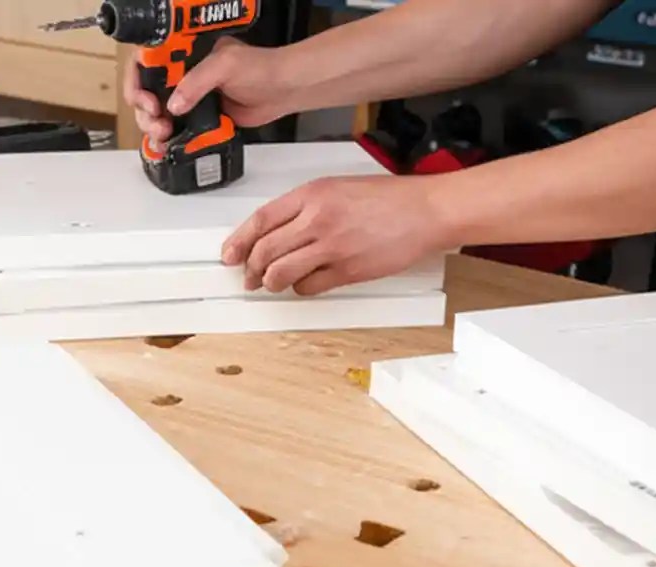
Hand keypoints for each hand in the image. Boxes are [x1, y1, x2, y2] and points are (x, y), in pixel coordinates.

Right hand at [123, 38, 295, 151]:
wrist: (283, 90)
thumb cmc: (261, 67)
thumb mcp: (225, 65)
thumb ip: (197, 81)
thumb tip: (174, 103)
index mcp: (184, 54)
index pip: (146, 63)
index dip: (138, 83)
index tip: (147, 100)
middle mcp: (182, 74)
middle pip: (146, 93)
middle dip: (145, 110)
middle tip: (157, 121)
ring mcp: (189, 97)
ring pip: (157, 114)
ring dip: (153, 127)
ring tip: (163, 134)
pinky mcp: (198, 117)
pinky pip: (175, 129)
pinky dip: (167, 139)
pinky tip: (166, 144)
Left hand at [221, 175, 453, 294]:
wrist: (426, 211)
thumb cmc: (388, 199)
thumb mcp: (337, 188)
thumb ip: (304, 207)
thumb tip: (274, 230)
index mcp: (312, 194)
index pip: (260, 220)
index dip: (238, 241)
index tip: (230, 254)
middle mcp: (317, 219)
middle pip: (265, 250)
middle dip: (251, 269)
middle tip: (250, 276)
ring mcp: (332, 246)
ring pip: (280, 273)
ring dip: (271, 282)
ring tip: (273, 283)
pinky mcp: (348, 270)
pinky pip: (308, 286)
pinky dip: (300, 288)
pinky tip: (304, 283)